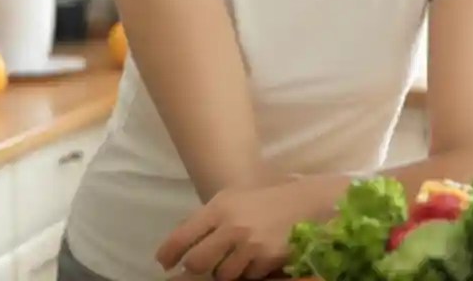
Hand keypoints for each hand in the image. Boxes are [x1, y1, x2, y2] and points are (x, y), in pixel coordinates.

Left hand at [157, 175, 345, 279]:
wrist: (307, 202)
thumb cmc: (265, 199)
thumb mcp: (233, 198)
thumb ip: (208, 217)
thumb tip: (181, 239)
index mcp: (219, 207)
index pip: (182, 236)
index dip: (168, 254)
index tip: (165, 263)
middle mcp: (231, 226)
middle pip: (197, 262)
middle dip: (196, 267)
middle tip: (201, 265)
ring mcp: (250, 245)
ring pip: (223, 275)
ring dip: (226, 271)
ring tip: (235, 258)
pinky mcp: (267, 260)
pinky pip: (248, 277)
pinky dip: (249, 272)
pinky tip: (256, 258)